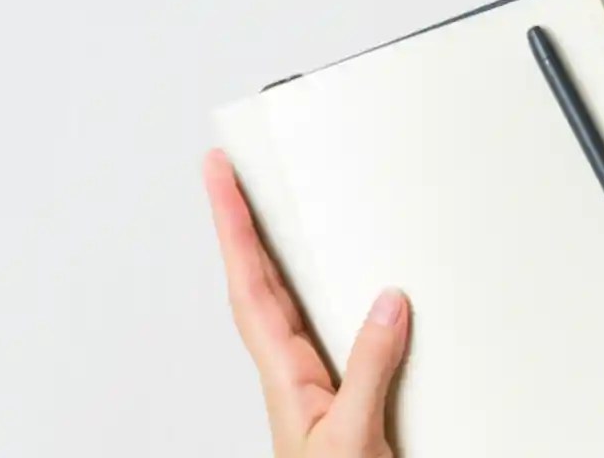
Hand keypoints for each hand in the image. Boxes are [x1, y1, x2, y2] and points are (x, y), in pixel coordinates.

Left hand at [204, 149, 409, 457]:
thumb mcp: (354, 435)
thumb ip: (369, 367)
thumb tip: (387, 301)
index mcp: (283, 374)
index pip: (250, 283)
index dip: (231, 226)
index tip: (216, 176)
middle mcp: (291, 368)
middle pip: (255, 279)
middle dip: (238, 223)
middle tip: (226, 173)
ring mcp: (312, 377)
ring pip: (282, 298)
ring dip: (267, 249)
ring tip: (261, 204)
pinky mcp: (341, 387)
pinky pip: (321, 322)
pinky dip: (316, 286)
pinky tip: (336, 275)